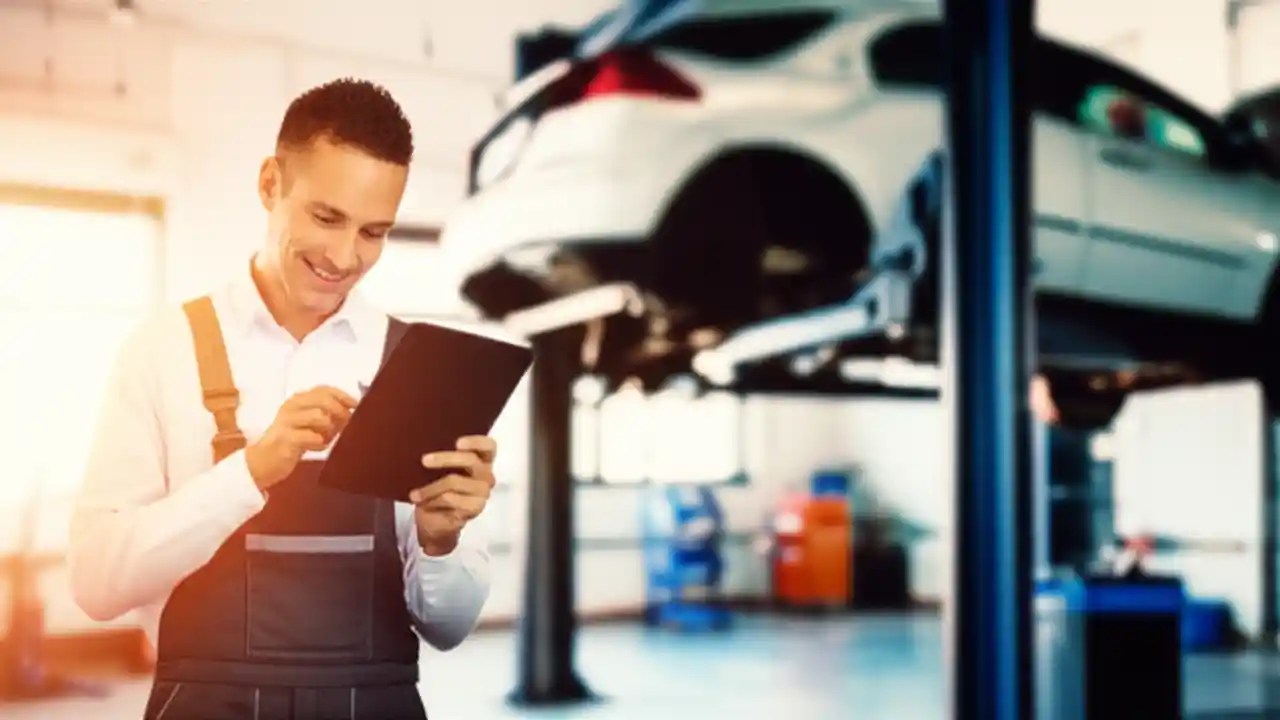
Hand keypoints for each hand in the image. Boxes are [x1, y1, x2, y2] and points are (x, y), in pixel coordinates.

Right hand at [245, 385, 357, 490]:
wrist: (262, 462)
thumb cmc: (291, 441)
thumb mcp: (309, 424)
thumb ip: (327, 415)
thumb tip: (351, 411)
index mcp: (298, 399)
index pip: (324, 389)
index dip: (343, 396)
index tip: (355, 405)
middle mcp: (291, 406)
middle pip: (324, 400)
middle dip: (340, 412)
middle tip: (346, 425)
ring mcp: (287, 421)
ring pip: (320, 416)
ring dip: (329, 429)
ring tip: (325, 438)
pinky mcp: (286, 439)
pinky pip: (313, 437)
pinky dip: (319, 443)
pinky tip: (315, 447)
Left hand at [410, 436, 497, 555]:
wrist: (435, 520)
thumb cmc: (438, 488)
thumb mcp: (439, 470)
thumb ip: (442, 458)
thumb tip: (425, 448)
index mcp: (482, 461)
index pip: (488, 447)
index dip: (476, 442)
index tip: (458, 443)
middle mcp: (486, 475)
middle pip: (471, 460)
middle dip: (445, 458)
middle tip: (424, 460)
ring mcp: (482, 493)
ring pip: (455, 481)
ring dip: (430, 488)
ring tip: (414, 495)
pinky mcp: (474, 508)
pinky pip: (450, 499)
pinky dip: (432, 500)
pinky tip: (423, 503)